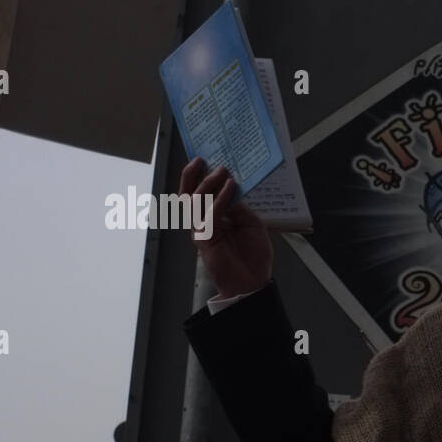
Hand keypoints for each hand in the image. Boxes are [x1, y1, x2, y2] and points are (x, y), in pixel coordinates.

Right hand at [179, 157, 271, 298]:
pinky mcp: (205, 239)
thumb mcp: (251, 224)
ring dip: (207, 183)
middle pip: (188, 195)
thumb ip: (239, 207)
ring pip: (195, 201)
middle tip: (203, 159)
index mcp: (212, 219)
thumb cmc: (252, 256)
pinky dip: (221, 198)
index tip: (207, 159)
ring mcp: (201, 231)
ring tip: (221, 170)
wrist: (253, 282)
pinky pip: (210, 213)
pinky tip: (231, 187)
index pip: (200, 194)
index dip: (200, 177)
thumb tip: (231, 189)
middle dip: (192, 175)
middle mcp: (202, 223)